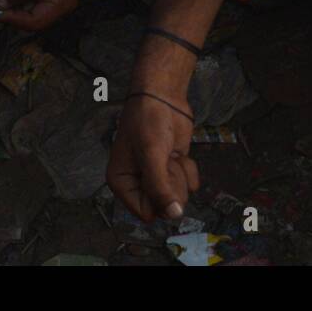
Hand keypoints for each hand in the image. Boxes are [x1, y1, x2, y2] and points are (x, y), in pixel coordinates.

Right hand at [106, 90, 198, 221]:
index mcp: (122, 182)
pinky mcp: (172, 168)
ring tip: (170, 154)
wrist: (162, 96)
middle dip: (171, 184)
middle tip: (166, 162)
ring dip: (179, 174)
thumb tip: (174, 215)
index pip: (145, 212)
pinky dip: (188, 168)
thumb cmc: (148, 121)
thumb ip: (160, 188)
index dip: (159, 199)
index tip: (162, 176)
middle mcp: (138, 182)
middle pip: (164, 207)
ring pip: (178, 197)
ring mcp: (156, 176)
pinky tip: (179, 153)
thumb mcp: (151, 156)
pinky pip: (189, 184)